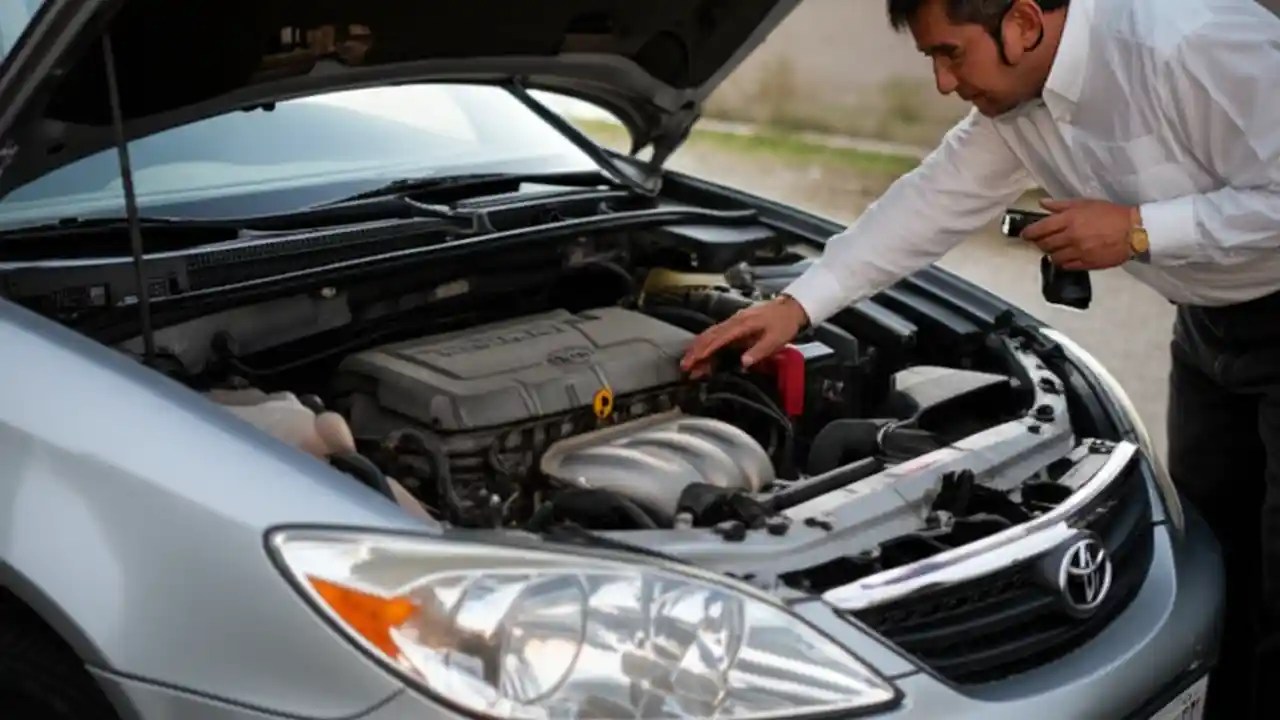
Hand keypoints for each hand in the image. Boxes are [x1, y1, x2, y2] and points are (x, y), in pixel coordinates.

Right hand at [679, 295, 808, 377]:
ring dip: (698, 347)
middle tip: (684, 365)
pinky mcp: (736, 322)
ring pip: (711, 333)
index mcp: (742, 325)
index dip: (704, 351)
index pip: (718, 339)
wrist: (791, 307)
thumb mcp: (776, 340)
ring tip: (688, 360)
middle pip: (709, 335)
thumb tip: (743, 363)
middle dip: (695, 350)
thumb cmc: (784, 324)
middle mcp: (734, 321)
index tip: (693, 362)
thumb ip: (759, 351)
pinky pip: (717, 332)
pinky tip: (701, 349)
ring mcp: (734, 320)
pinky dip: (706, 342)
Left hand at [1020, 198, 1137, 269]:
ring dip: (1050, 253)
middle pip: (1045, 244)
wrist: (1134, 231)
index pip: (1040, 229)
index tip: (1024, 234)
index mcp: (1069, 220)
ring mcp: (1078, 252)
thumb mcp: (1085, 203)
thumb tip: (1042, 204)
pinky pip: (1067, 266)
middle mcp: (1070, 237)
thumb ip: (1061, 205)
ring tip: (1054, 249)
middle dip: (1039, 243)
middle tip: (1039, 241)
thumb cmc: (1110, 214)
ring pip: (1054, 257)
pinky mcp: (1086, 264)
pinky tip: (1065, 257)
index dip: (1029, 233)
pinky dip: (1063, 262)